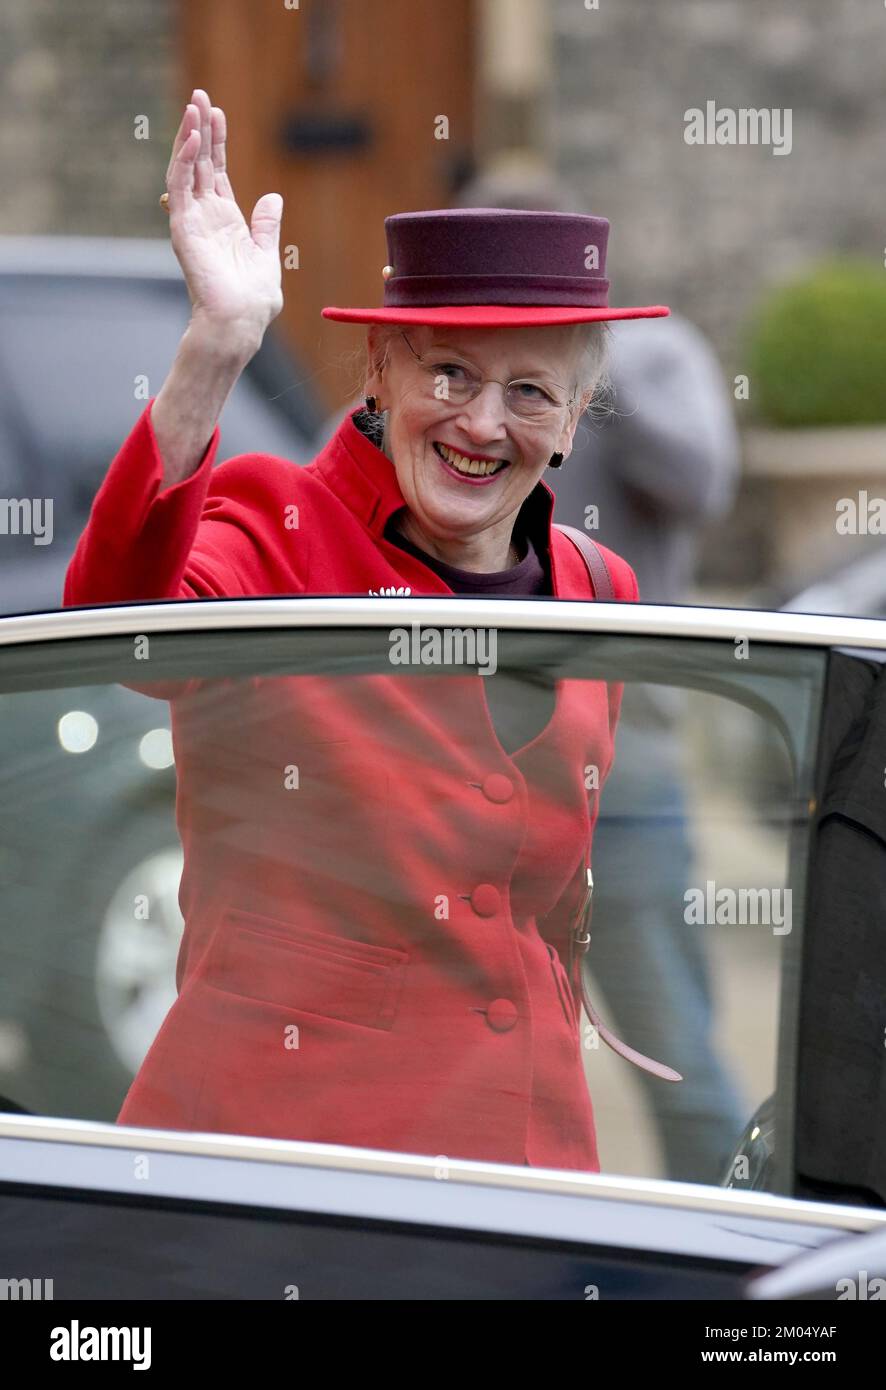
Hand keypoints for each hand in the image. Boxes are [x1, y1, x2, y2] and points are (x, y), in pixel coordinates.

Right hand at [164, 89, 283, 340]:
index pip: (216, 172)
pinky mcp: (183, 227)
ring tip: (194, 105)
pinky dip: (185, 160)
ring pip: (186, 168)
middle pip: (199, 162)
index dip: (217, 142)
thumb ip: (266, 226)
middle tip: (200, 95)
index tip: (218, 113)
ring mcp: (192, 220)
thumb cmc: (254, 299)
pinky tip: (194, 137)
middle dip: (200, 128)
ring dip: (189, 135)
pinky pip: (180, 186)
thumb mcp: (266, 254)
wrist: (240, 321)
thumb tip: (273, 198)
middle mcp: (205, 216)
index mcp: (225, 220)